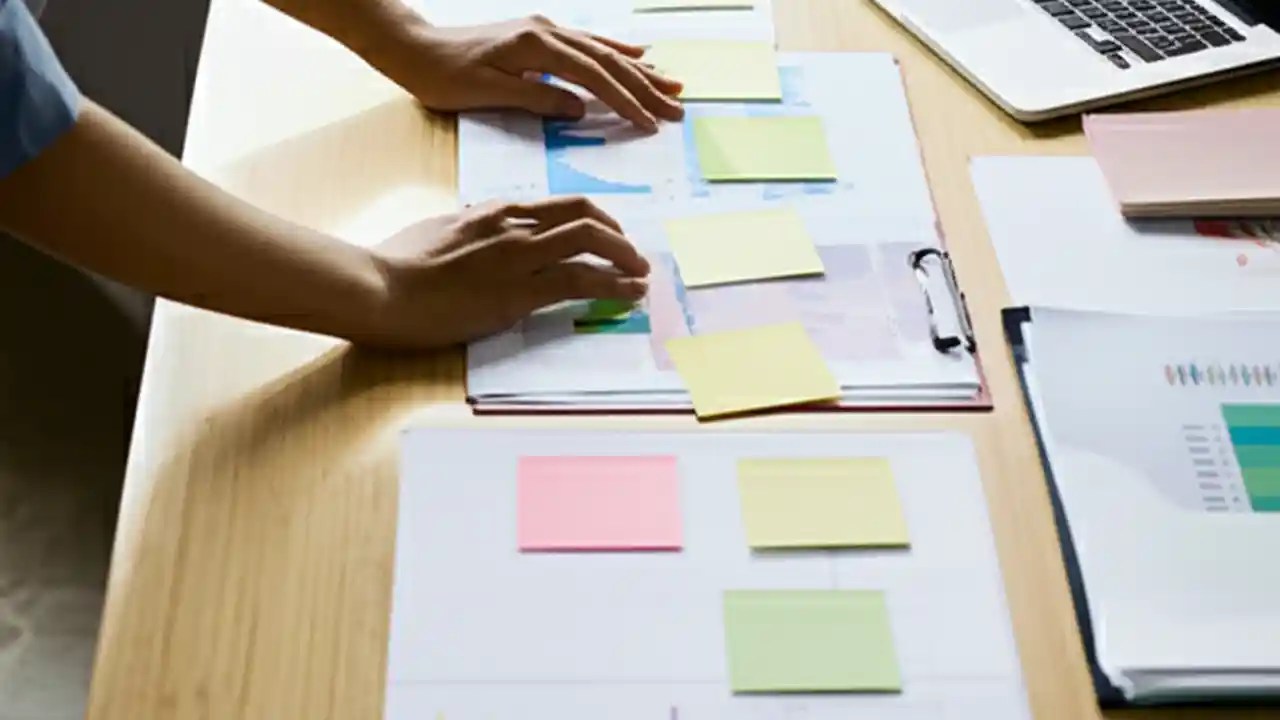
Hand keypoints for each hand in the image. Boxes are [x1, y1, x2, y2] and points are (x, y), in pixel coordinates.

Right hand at [367, 196, 649, 348]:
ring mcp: (518, 256)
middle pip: (581, 214)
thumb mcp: (434, 232)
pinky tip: (630, 293)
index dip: (587, 218)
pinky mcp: (520, 291)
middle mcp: (512, 225)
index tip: (603, 231)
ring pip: (590, 242)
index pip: (553, 206)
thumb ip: (463, 229)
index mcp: (491, 212)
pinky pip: (581, 281)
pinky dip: (614, 284)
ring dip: (624, 257)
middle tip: (631, 251)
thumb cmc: (393, 265)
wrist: (379, 289)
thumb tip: (471, 230)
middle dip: (615, 231)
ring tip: (641, 273)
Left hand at [373, 15, 684, 131]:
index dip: (626, 102)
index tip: (650, 123)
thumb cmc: (443, 76)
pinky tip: (638, 53)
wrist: (414, 47)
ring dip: (640, 70)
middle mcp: (547, 32)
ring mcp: (545, 30)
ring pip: (604, 51)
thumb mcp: (486, 93)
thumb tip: (580, 110)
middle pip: (608, 61)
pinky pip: (588, 42)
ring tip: (672, 85)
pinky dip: (616, 50)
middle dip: (646, 88)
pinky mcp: (539, 34)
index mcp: (537, 47)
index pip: (594, 78)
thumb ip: (536, 100)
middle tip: (677, 110)